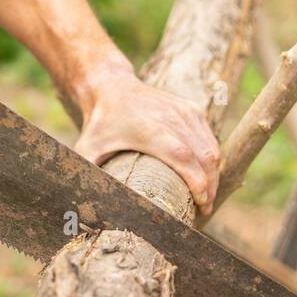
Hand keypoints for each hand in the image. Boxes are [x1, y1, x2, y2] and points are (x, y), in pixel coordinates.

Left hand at [74, 67, 221, 215]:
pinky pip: (209, 139)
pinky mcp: (192, 110)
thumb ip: (87, 175)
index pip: (182, 157)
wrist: (112, 86)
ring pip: (211, 149)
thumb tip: (83, 209)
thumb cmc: (100, 124)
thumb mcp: (88, 149)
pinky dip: (211, 160)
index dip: (196, 181)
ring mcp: (185, 112)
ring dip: (213, 176)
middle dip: (209, 186)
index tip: (200, 204)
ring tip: (206, 198)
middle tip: (204, 209)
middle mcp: (172, 118)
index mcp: (149, 129)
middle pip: (203, 157)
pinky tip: (206, 177)